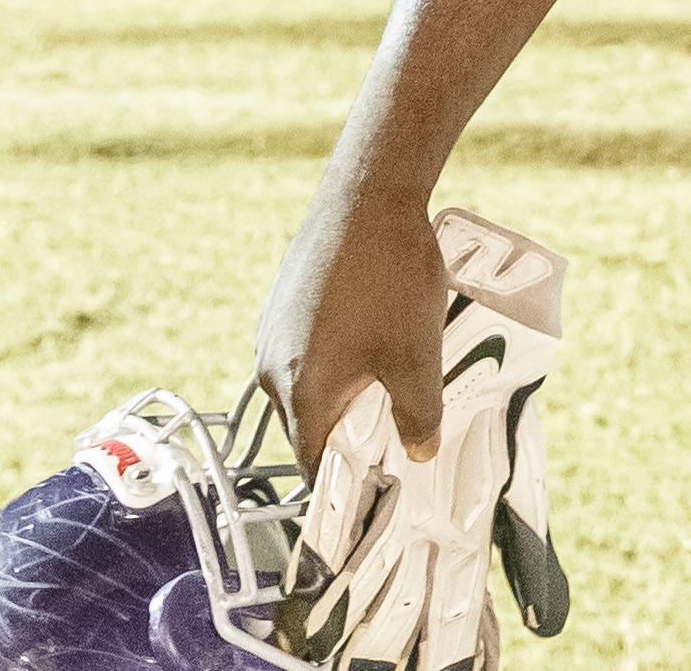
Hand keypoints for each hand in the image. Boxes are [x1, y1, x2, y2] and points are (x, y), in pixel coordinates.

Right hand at [269, 210, 571, 665]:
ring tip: (395, 384)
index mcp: (299, 392)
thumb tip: (417, 454)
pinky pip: (309, 345)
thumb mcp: (416, 358)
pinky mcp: (285, 298)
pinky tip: (377, 336)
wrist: (368, 195)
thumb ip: (417, 415)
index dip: (344, 483)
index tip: (372, 495)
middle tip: (395, 439)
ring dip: (349, 390)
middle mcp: (273, 365)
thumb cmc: (389, 281)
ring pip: (312, 381)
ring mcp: (274, 327)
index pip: (313, 461)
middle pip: (310, 423)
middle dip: (352, 434)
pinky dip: (340, 354)